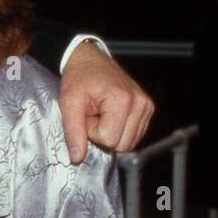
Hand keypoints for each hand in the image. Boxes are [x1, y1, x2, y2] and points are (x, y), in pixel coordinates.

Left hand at [59, 40, 154, 163]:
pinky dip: (119, 130)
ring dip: (111, 133)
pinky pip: (134, 136)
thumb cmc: (78, 78)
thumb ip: (73, 132)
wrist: (88, 59)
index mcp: (123, 100)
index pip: (109, 140)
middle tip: (93, 114)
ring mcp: (147, 106)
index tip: (87, 114)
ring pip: (129, 143)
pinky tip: (110, 115)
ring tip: (101, 114)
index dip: (92, 132)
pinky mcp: (148, 109)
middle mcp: (141, 103)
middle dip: (103, 134)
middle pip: (122, 145)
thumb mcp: (69, 103)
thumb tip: (77, 158)